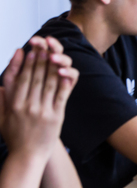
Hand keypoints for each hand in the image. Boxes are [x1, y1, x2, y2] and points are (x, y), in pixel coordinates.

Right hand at [0, 37, 78, 157]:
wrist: (28, 156)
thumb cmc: (15, 136)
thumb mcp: (1, 117)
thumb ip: (1, 98)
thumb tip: (0, 82)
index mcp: (13, 105)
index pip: (21, 78)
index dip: (26, 62)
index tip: (30, 49)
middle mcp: (27, 106)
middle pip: (35, 77)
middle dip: (40, 59)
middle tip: (44, 44)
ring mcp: (42, 111)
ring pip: (48, 83)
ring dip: (52, 66)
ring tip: (55, 53)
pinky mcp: (56, 116)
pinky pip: (61, 96)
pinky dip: (64, 83)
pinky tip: (66, 72)